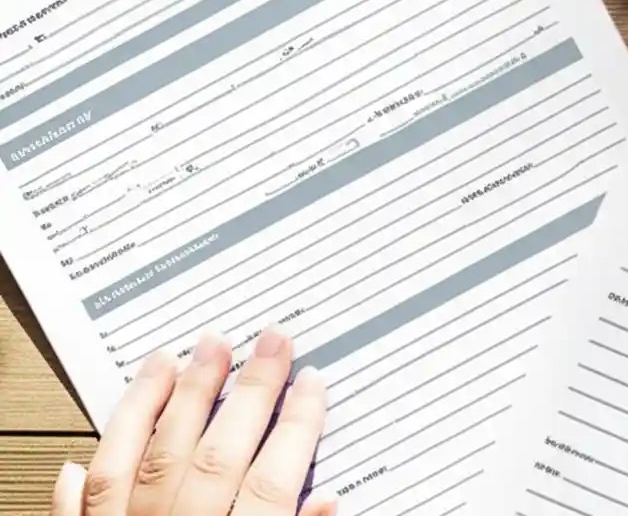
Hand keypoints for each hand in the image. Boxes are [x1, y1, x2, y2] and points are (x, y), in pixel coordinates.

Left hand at [50, 327, 334, 515]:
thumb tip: (328, 502)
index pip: (274, 480)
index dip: (298, 426)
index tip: (313, 383)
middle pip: (217, 455)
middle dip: (249, 391)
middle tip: (269, 340)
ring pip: (150, 459)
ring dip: (172, 400)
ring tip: (186, 353)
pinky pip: (86, 497)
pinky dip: (92, 462)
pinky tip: (110, 418)